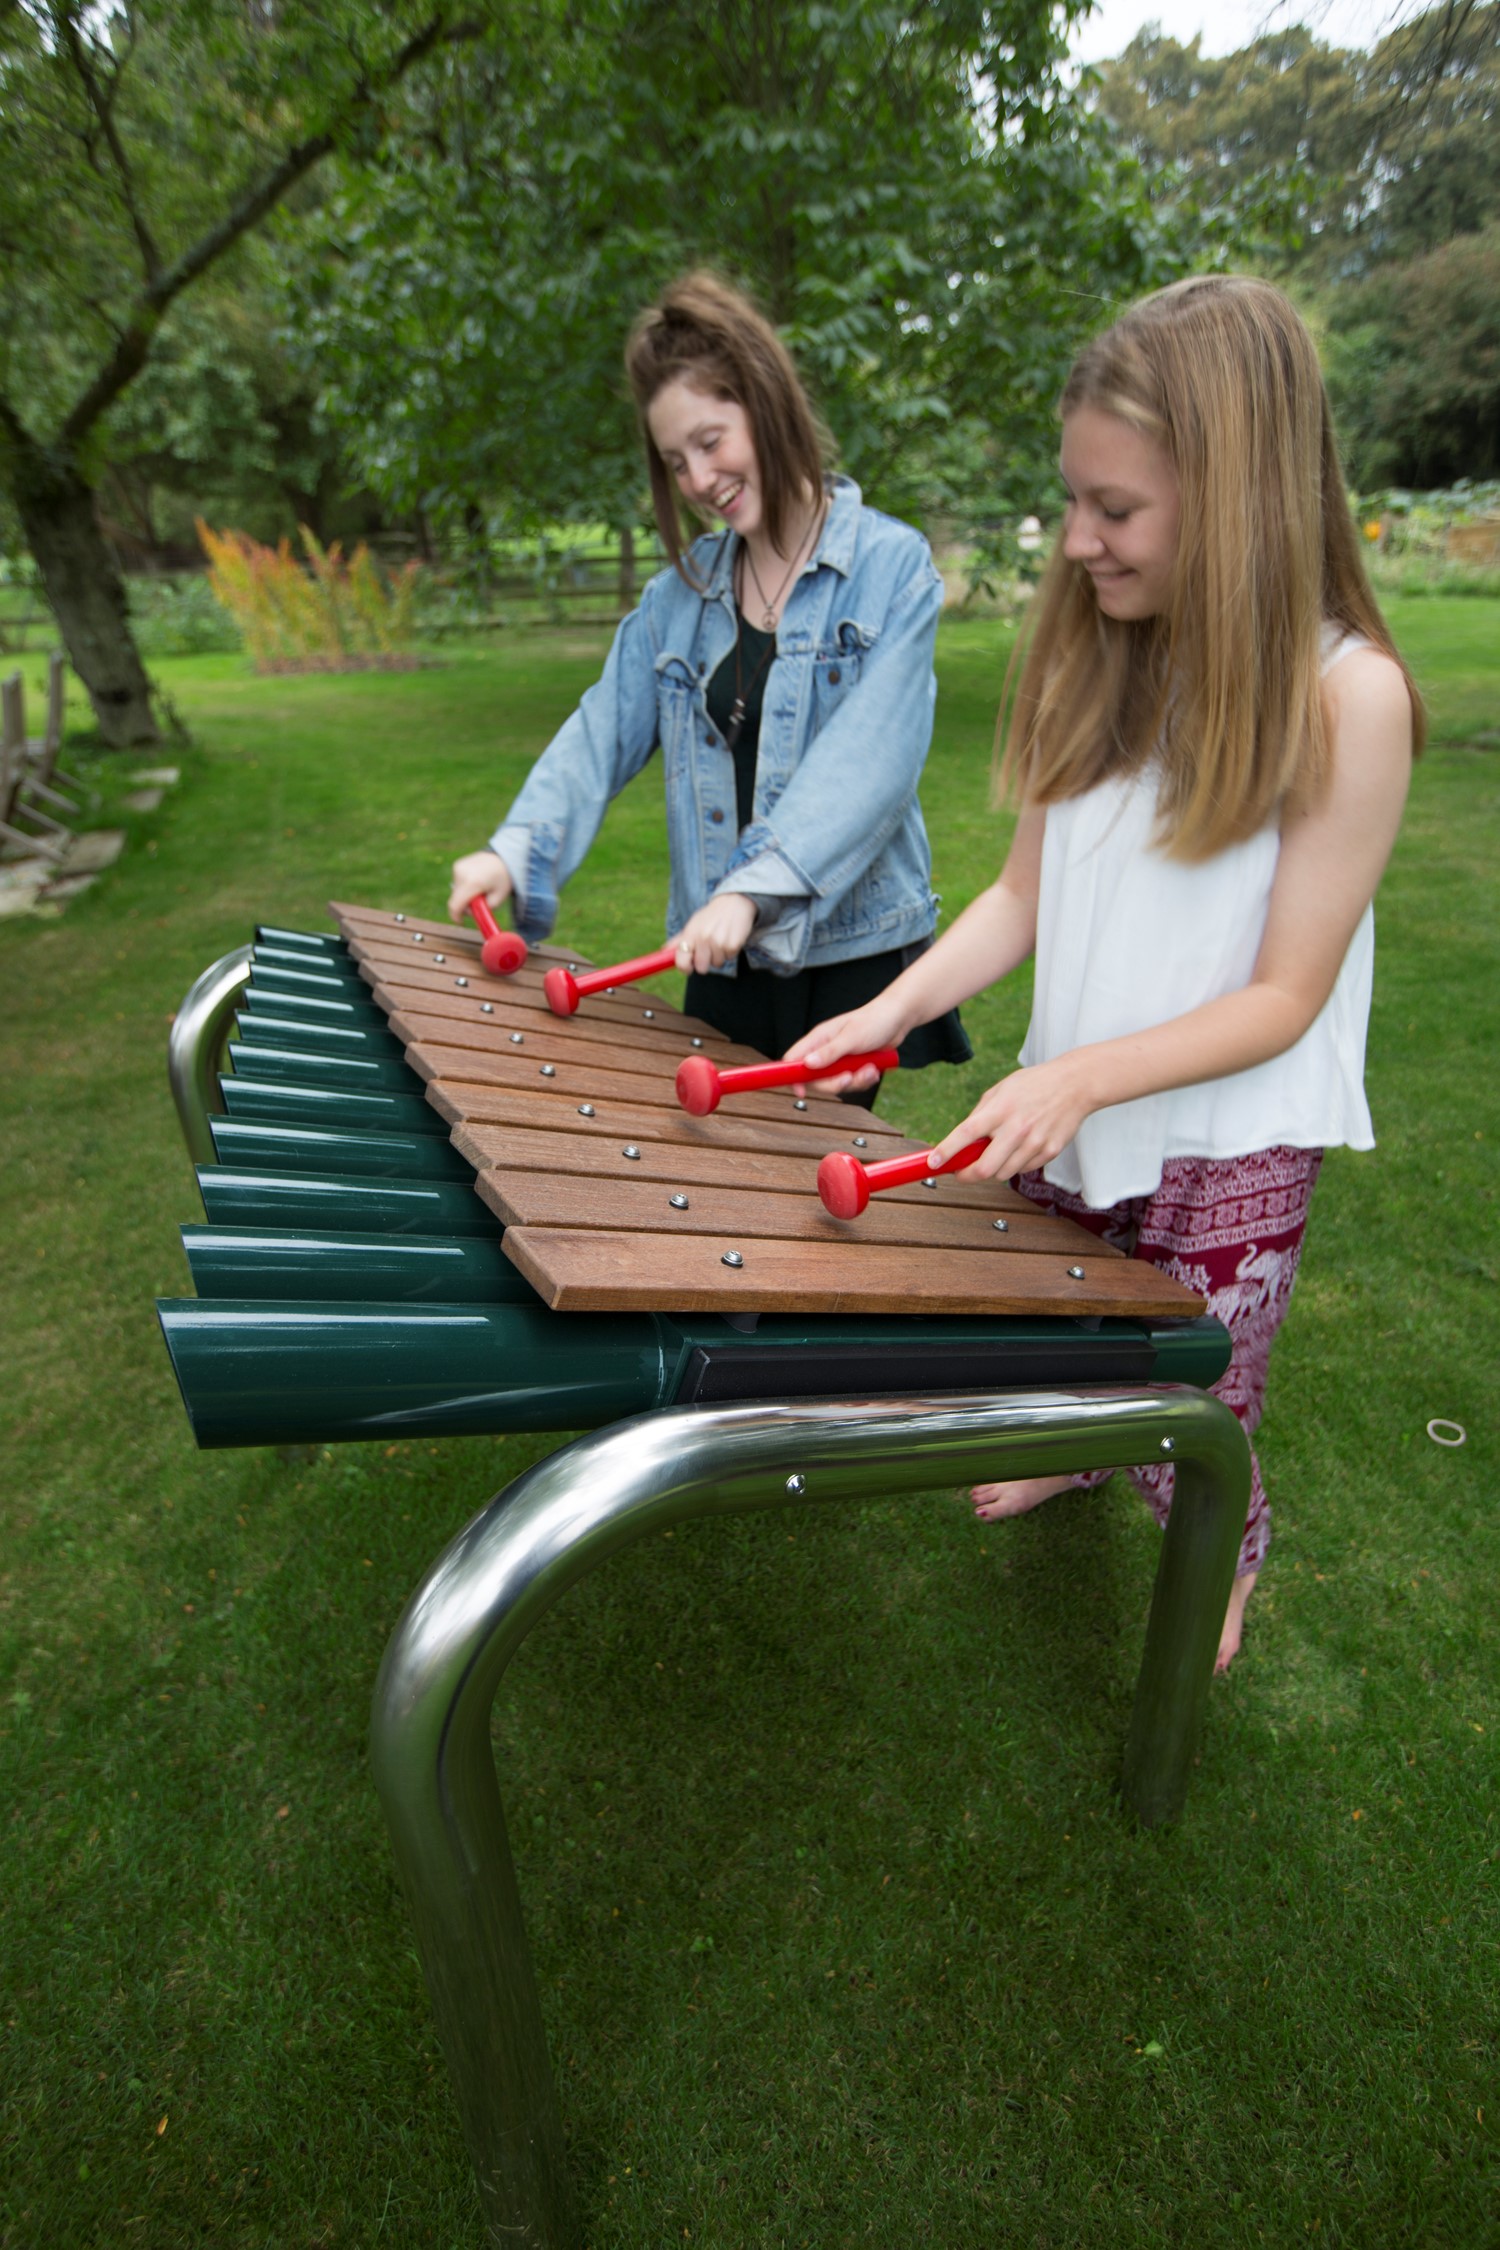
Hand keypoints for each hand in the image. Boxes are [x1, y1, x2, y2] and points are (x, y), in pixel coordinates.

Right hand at [448, 849, 512, 923]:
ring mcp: (458, 867)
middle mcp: (461, 874)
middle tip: (480, 902)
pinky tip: (477, 880)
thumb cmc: (503, 879)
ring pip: (456, 891)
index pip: (455, 905)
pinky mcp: (457, 865)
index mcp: (472, 883)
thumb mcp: (498, 899)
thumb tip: (469, 912)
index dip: (456, 917)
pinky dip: (465, 886)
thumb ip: (482, 910)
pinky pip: (457, 882)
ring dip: (466, 895)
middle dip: (465, 905)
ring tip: (481, 888)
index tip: (461, 922)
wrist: (505, 857)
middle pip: (456, 899)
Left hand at [671, 892, 756, 974]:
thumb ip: (679, 939)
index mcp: (690, 934)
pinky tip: (729, 937)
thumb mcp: (693, 924)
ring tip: (721, 939)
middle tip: (710, 948)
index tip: (689, 967)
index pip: (682, 961)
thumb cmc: (710, 916)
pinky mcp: (733, 944)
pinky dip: (731, 951)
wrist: (733, 902)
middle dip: (706, 961)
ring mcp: (718, 942)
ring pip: (717, 964)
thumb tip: (664, 950)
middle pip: (701, 968)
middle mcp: (703, 938)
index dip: (685, 968)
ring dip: (720, 955)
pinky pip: (730, 957)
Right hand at [782, 993, 909, 1092]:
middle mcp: (826, 1050)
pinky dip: (864, 1080)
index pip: (794, 1059)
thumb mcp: (852, 1037)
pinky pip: (852, 1083)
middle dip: (834, 1083)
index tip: (800, 1091)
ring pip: (837, 1083)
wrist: (897, 1020)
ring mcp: (839, 1060)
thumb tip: (807, 1064)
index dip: (792, 1076)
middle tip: (850, 1077)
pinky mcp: (853, 1067)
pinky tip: (873, 1069)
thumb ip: (829, 1052)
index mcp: (819, 1039)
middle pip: (816, 1079)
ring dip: (855, 1081)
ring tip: (869, 1069)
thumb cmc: (874, 1021)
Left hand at [929, 1053, 1093, 1180]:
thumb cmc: (1034, 1085)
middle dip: (967, 1175)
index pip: (966, 1134)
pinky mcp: (1049, 1152)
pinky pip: (1022, 1170)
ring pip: (1002, 1174)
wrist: (1075, 1084)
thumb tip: (961, 1140)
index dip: (946, 1151)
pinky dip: (1015, 1164)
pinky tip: (1020, 1147)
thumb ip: (980, 1114)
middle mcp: (1016, 1128)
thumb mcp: (1001, 1090)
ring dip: (993, 1169)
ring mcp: (1034, 1142)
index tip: (934, 1162)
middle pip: (984, 1168)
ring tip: (997, 1151)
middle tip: (961, 1172)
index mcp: (1000, 1109)